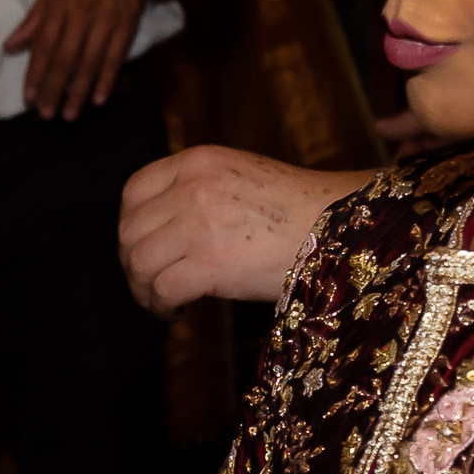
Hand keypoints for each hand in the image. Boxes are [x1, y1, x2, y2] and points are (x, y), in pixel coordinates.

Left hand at [4, 0, 150, 121]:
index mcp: (59, 4)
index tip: (29, 98)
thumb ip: (34, 19)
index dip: (36, 74)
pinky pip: (116, 56)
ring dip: (79, 91)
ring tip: (70, 114)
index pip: (44, 45)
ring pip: (90, 62)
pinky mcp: (127, 23)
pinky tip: (99, 99)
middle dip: (55, 89)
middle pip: (65, 59)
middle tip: (47, 115)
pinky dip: (107, 79)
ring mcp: (106, 20)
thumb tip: (10, 46)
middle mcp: (81, 14)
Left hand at [118, 144, 356, 315]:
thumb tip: (162, 234)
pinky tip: (177, 312)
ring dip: (143, 290)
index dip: (131, 225)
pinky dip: (161, 307)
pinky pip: (162, 289)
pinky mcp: (211, 261)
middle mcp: (193, 186)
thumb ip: (198, 192)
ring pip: (139, 263)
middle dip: (133, 264)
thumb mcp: (242, 178)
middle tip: (151, 284)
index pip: (134, 191)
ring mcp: (199, 222)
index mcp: (198, 161)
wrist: (343, 227)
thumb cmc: (299, 211)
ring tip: (163, 303)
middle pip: (129, 230)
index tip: (142, 248)